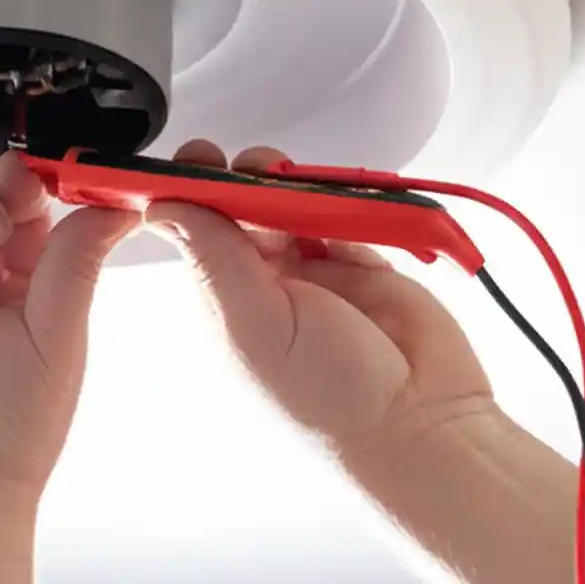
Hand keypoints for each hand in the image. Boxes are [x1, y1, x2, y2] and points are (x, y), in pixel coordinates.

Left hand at [145, 141, 493, 469]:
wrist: (422, 423)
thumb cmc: (331, 398)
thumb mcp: (254, 323)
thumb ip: (212, 258)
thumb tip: (162, 207)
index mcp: (227, 305)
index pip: (195, 234)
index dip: (188, 194)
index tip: (186, 160)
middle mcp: (266, 286)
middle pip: (241, 210)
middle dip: (239, 178)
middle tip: (241, 162)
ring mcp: (316, 272)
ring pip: (291, 203)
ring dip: (288, 183)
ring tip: (287, 176)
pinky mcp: (364, 261)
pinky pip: (344, 210)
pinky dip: (339, 197)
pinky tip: (333, 197)